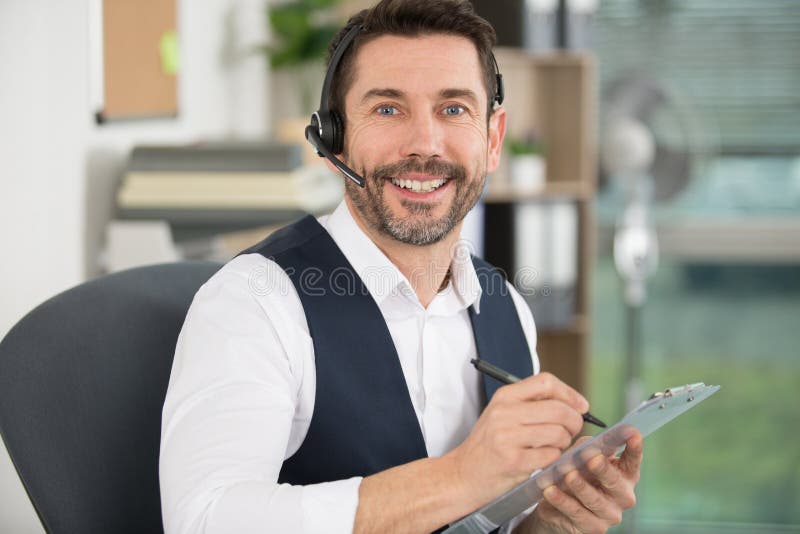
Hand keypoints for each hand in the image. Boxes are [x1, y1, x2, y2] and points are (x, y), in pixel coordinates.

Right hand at [446, 372, 588, 506]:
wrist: (463, 474)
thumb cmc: (488, 445)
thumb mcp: (503, 414)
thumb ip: (532, 404)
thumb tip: (575, 403)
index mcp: (504, 397)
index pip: (546, 382)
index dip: (569, 393)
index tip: (580, 406)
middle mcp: (504, 413)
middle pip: (558, 409)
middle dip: (574, 421)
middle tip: (572, 431)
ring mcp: (507, 437)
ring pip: (558, 433)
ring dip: (564, 443)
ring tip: (553, 447)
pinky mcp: (513, 461)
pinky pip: (551, 455)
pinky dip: (553, 459)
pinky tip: (542, 460)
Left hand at [525, 431, 643, 533]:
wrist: (558, 507)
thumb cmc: (576, 476)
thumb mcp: (580, 460)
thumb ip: (586, 449)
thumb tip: (589, 443)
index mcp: (624, 475)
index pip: (632, 461)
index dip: (634, 448)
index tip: (633, 433)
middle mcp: (622, 496)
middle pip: (615, 482)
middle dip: (603, 469)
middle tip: (593, 458)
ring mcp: (609, 514)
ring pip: (594, 500)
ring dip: (580, 486)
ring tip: (568, 474)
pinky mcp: (593, 528)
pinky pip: (576, 513)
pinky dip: (562, 500)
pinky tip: (550, 490)